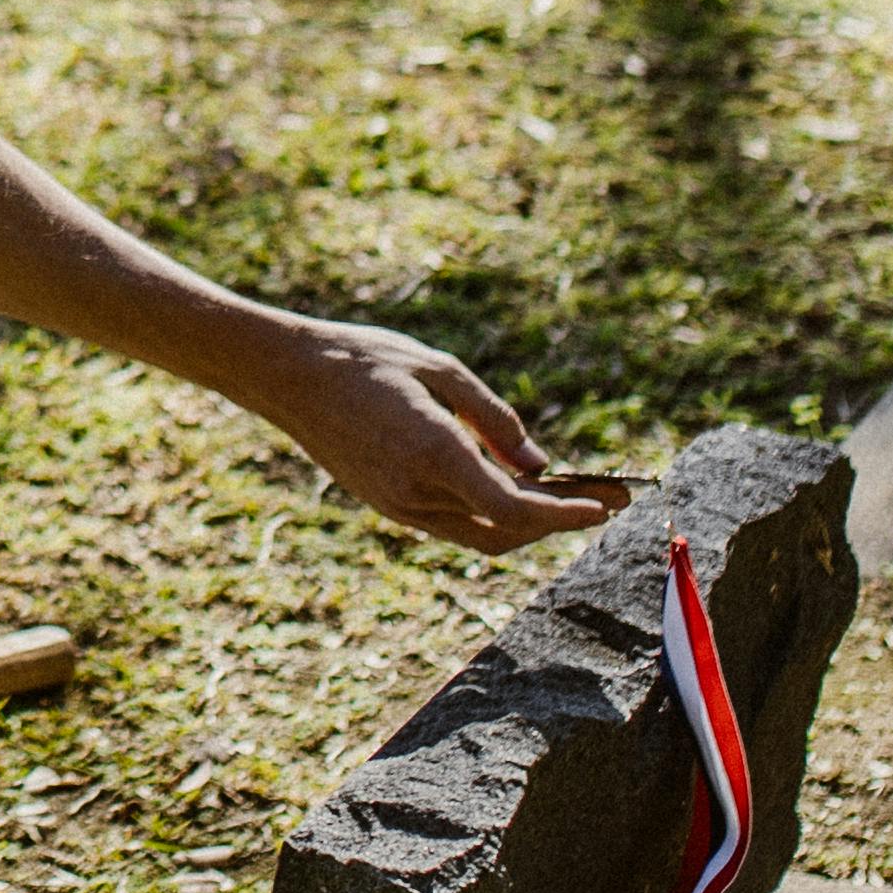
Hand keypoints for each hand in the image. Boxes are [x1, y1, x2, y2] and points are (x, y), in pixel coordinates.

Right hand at [240, 315, 632, 551]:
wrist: (285, 376)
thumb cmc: (364, 359)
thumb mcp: (439, 370)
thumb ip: (494, 419)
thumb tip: (540, 465)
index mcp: (432, 453)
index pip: (514, 508)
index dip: (566, 514)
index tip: (606, 506)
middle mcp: (415, 491)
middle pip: (506, 530)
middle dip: (560, 519)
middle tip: (607, 497)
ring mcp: (398, 506)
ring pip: (481, 533)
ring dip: (529, 521)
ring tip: (571, 492)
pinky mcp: (387, 505)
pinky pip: (453, 523)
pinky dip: (492, 514)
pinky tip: (515, 488)